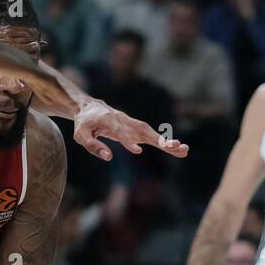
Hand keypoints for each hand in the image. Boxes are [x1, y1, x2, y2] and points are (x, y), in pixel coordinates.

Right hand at [0, 21, 78, 116]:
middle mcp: (27, 65)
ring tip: (71, 105)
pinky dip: (58, 92)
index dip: (42, 92)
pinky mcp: (30, 70)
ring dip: (61, 95)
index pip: (34, 82)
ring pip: (50, 83)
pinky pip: (49, 83)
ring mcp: (30, 67)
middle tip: (66, 105)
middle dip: (56, 95)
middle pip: (46, 83)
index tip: (49, 101)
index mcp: (17, 68)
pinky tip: (67, 101)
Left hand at [74, 100, 188, 162]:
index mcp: (109, 120)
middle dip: (159, 139)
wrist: (89, 108)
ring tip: (184, 150)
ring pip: (151, 133)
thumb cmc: (83, 123)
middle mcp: (124, 120)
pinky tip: (176, 150)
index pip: (120, 131)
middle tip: (175, 146)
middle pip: (143, 130)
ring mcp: (131, 124)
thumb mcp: (80, 136)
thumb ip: (93, 146)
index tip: (137, 151)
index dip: (128, 140)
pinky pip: (150, 137)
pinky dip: (163, 143)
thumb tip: (109, 157)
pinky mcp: (135, 130)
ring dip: (167, 142)